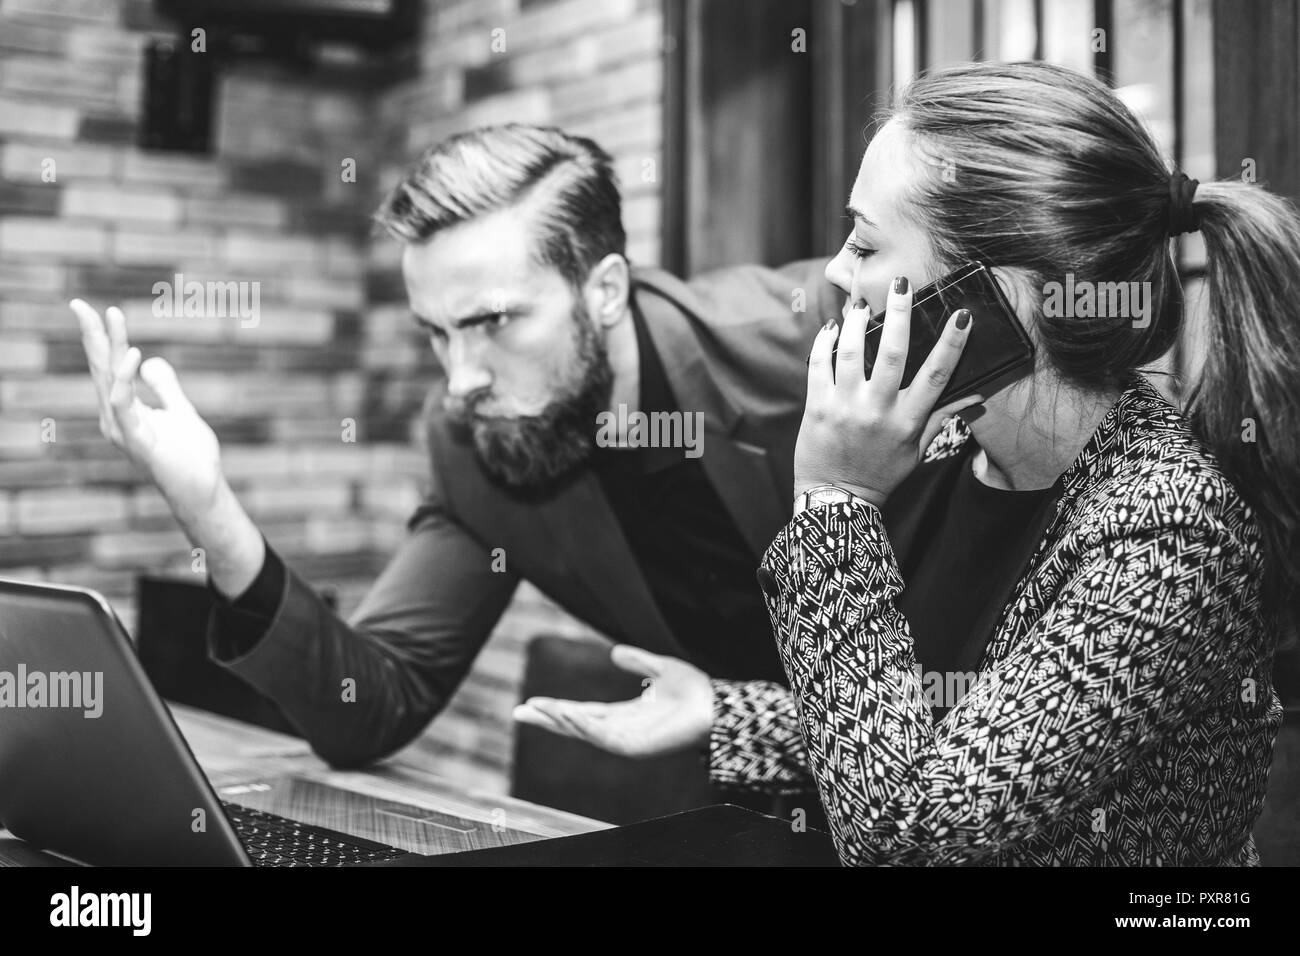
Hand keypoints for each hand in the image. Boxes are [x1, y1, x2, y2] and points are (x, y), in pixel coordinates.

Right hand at [71, 299, 222, 520]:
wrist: (201, 488)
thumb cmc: (190, 456)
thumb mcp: (181, 410)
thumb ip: (165, 387)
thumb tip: (148, 359)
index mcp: (124, 409)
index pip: (109, 367)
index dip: (104, 338)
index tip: (101, 308)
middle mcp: (116, 418)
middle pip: (101, 369)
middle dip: (92, 335)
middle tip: (79, 304)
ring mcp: (123, 429)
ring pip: (109, 380)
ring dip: (109, 346)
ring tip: (111, 315)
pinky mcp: (136, 440)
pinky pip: (124, 404)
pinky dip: (125, 378)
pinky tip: (133, 354)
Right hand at [512, 645, 712, 757]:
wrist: (718, 707)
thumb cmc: (695, 692)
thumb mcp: (660, 668)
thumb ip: (638, 661)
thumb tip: (614, 652)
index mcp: (626, 714)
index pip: (584, 712)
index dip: (558, 708)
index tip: (533, 702)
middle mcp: (622, 729)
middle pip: (576, 724)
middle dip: (548, 719)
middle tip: (519, 712)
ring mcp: (627, 741)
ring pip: (584, 731)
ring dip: (560, 720)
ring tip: (537, 709)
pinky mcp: (635, 747)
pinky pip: (602, 737)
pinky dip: (582, 726)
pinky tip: (567, 714)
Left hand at [793, 276, 983, 505]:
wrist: (838, 500)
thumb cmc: (882, 474)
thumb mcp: (917, 450)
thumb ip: (942, 418)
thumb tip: (977, 397)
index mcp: (908, 420)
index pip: (936, 375)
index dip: (952, 343)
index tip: (961, 313)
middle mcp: (878, 411)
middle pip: (892, 352)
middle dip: (900, 313)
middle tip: (902, 283)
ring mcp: (845, 407)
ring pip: (851, 352)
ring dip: (856, 323)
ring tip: (862, 306)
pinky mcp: (817, 408)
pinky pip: (819, 365)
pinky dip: (824, 343)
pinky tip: (831, 328)